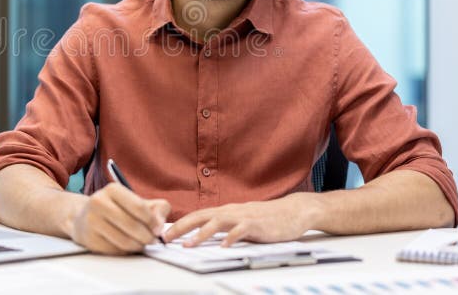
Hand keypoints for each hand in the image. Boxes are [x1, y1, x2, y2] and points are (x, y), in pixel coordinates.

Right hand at [68, 183, 170, 254]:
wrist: (84, 217)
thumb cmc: (116, 208)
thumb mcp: (137, 201)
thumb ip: (157, 208)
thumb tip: (159, 225)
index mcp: (112, 189)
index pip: (138, 207)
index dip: (152, 221)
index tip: (158, 229)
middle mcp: (99, 202)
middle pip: (132, 225)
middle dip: (147, 236)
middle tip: (152, 240)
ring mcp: (92, 221)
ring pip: (124, 241)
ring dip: (138, 246)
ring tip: (141, 243)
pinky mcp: (89, 239)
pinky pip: (115, 250)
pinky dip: (126, 251)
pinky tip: (127, 245)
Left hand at [163, 193, 320, 247]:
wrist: (293, 211)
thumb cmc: (266, 217)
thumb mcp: (240, 220)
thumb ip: (224, 225)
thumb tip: (202, 235)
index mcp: (225, 211)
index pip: (197, 215)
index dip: (179, 223)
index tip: (164, 233)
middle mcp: (231, 211)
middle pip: (201, 215)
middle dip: (181, 226)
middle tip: (166, 238)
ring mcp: (244, 216)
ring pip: (218, 222)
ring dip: (201, 233)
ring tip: (189, 244)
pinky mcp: (258, 224)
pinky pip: (242, 230)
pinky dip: (231, 237)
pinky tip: (223, 246)